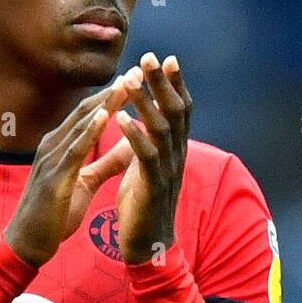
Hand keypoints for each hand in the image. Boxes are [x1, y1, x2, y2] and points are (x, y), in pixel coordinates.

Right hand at [4, 77, 128, 267]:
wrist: (27, 243)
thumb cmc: (53, 215)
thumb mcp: (86, 183)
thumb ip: (106, 163)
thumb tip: (130, 146)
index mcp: (61, 146)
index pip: (90, 114)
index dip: (114, 95)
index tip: (138, 79)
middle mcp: (53, 145)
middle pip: (87, 111)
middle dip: (114, 91)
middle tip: (139, 71)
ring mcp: (50, 159)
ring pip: (81, 124)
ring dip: (105, 103)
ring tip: (128, 84)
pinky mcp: (53, 177)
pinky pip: (74, 149)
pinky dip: (89, 130)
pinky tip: (105, 116)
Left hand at [106, 54, 191, 265]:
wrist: (146, 245)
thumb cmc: (142, 206)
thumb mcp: (146, 169)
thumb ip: (148, 146)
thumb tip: (147, 123)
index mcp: (174, 151)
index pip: (180, 111)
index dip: (175, 85)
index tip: (167, 59)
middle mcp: (176, 156)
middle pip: (175, 112)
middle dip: (163, 83)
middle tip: (152, 57)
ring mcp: (167, 171)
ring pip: (161, 129)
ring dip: (146, 102)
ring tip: (132, 79)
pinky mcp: (152, 187)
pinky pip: (145, 156)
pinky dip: (133, 136)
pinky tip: (121, 120)